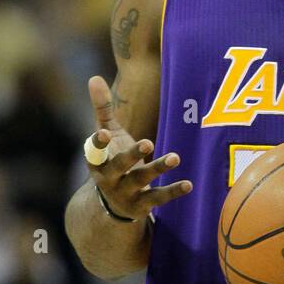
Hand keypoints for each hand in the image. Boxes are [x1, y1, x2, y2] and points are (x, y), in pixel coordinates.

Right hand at [85, 75, 191, 218]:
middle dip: (132, 155)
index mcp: (97, 161)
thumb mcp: (107, 136)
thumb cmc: (112, 160)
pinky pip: (158, 198)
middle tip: (148, 142)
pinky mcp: (142, 205)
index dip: (98, 143)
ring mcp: (125, 193)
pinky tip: (189, 184)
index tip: (103, 133)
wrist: (113, 205)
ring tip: (175, 157)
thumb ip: (102, 109)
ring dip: (157, 168)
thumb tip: (94, 77)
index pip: (94, 152)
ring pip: (141, 180)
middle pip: (119, 166)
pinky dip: (173, 191)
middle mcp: (108, 179)